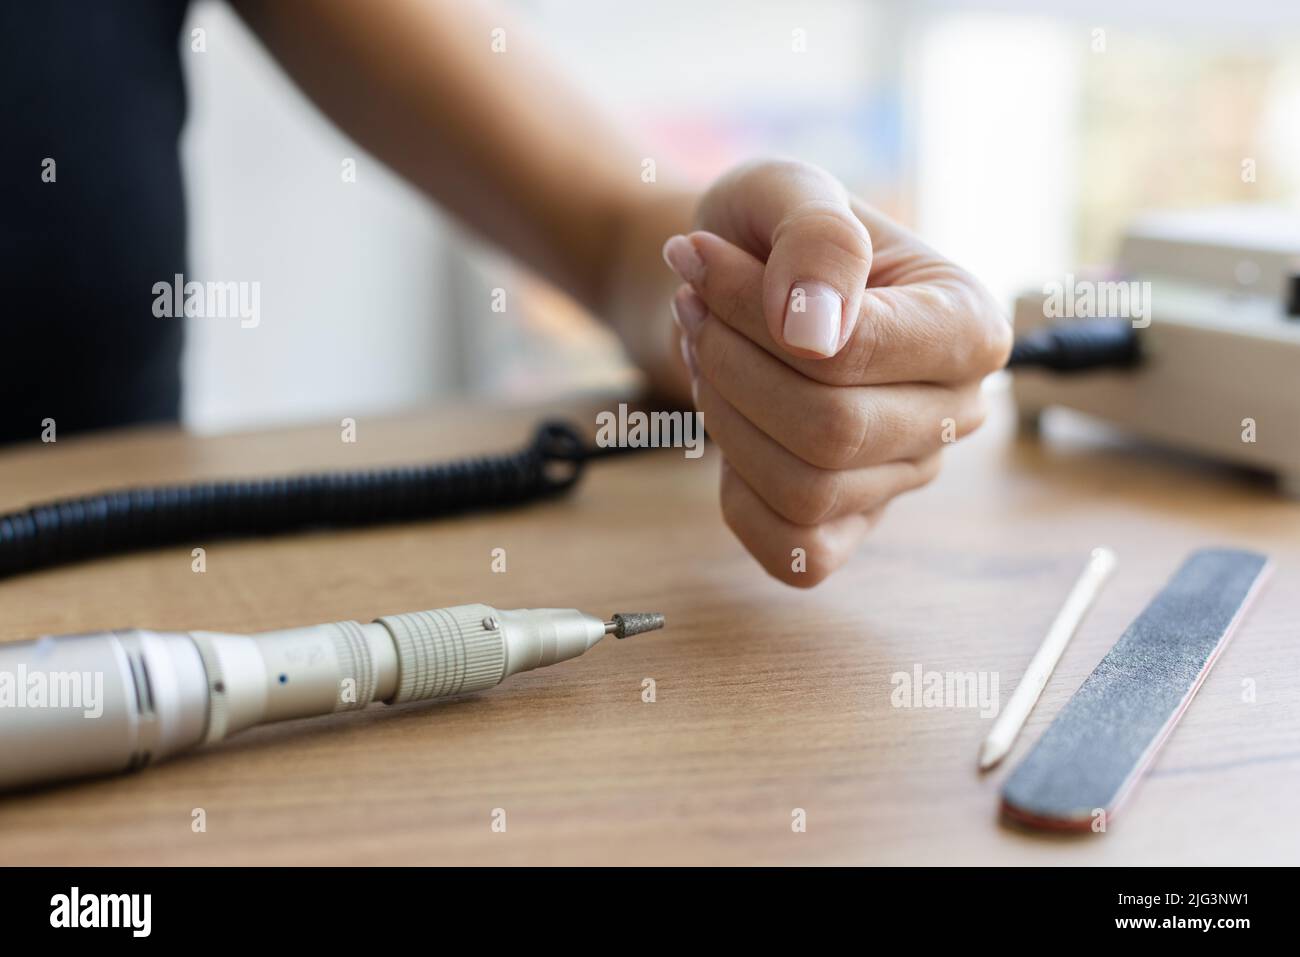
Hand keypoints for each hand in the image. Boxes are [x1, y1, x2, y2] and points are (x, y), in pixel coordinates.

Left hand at [662, 160, 1010, 586]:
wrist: (732, 282)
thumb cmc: (769, 235)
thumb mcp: (786, 192)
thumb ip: (815, 241)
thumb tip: (815, 336)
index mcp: (967, 323)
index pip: (856, 351)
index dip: (753, 313)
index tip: (697, 261)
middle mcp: (954, 410)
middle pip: (831, 431)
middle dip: (731, 367)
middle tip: (692, 308)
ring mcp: (904, 476)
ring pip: (804, 491)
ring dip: (723, 417)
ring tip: (702, 353)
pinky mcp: (852, 525)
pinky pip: (794, 552)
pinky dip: (736, 491)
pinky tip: (729, 422)